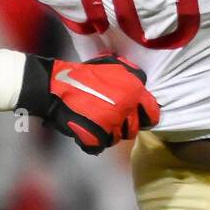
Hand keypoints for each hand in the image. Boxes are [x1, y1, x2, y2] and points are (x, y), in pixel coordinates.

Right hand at [20, 53, 159, 155]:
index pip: (153, 114)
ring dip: (109, 133)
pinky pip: (101, 145)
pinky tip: (87, 129)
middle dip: (125, 125)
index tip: (138, 117)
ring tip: (97, 122)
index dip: (146, 116)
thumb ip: (131, 73)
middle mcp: (125, 110)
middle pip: (134, 129)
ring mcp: (111, 126)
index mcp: (133, 92)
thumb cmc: (84, 74)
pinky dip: (94, 141)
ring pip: (117, 138)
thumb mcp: (112, 64)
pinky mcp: (95, 138)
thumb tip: (142, 83)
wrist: (56, 88)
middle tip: (112, 118)